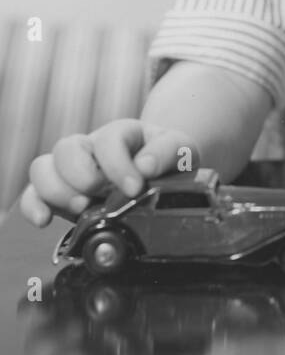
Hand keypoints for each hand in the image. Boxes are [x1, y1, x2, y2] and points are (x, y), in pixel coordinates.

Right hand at [20, 119, 199, 227]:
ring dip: (57, 190)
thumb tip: (145, 166)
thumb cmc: (167, 160)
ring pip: (43, 168)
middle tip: (100, 194)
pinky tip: (45, 220)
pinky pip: (33, 194)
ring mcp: (72, 170)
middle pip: (67, 148)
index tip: (135, 187)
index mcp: (121, 134)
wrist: (162, 172)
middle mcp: (91, 148)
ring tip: (82, 207)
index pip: (109, 138)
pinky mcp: (61, 194)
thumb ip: (167, 152)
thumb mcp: (180, 150)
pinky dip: (33, 206)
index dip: (118, 163)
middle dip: (82, 175)